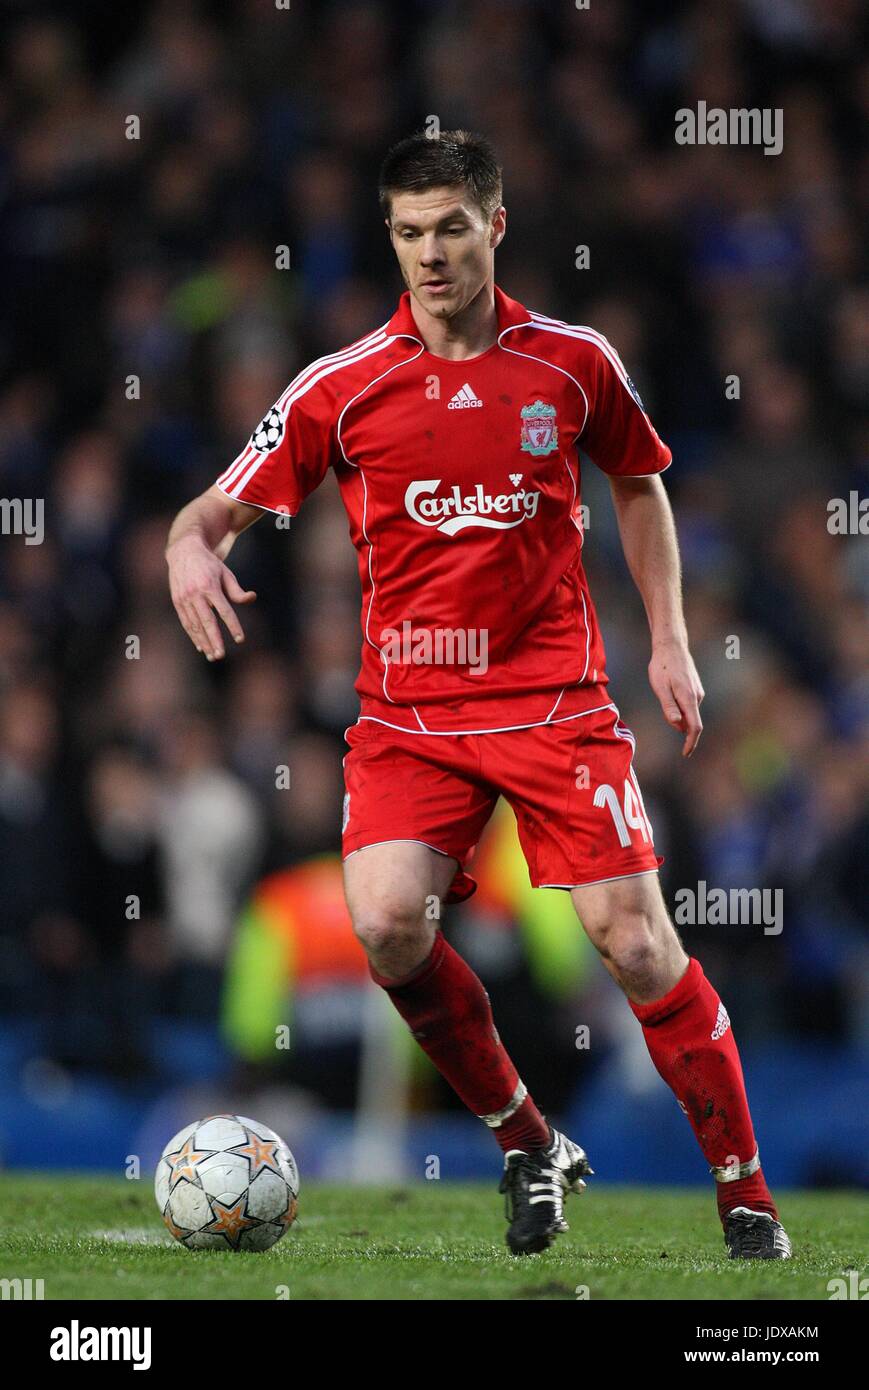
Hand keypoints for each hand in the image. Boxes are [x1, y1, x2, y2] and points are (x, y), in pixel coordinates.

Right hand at [167, 536, 255, 659]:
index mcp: (209, 586)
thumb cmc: (210, 564)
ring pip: (195, 625)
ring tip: (213, 656)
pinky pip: (186, 622)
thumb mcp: (226, 573)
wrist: (184, 551)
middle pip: (207, 621)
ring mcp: (184, 598)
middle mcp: (195, 593)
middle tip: (221, 655)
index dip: (233, 625)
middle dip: (214, 640)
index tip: (240, 639)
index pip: (224, 610)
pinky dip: (193, 635)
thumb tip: (252, 598)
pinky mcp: (177, 601)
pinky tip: (201, 646)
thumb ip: (237, 590)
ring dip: (204, 642)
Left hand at [648, 639, 704, 756]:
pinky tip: (670, 694)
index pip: (695, 726)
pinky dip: (680, 707)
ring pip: (688, 712)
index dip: (691, 742)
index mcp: (689, 698)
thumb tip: (677, 725)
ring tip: (664, 695)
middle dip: (680, 727)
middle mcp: (697, 696)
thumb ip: (669, 707)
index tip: (685, 754)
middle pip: (691, 721)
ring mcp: (697, 691)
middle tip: (666, 714)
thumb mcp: (660, 688)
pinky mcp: (695, 687)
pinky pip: (688, 704)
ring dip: (678, 715)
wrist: (671, 645)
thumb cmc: (662, 666)